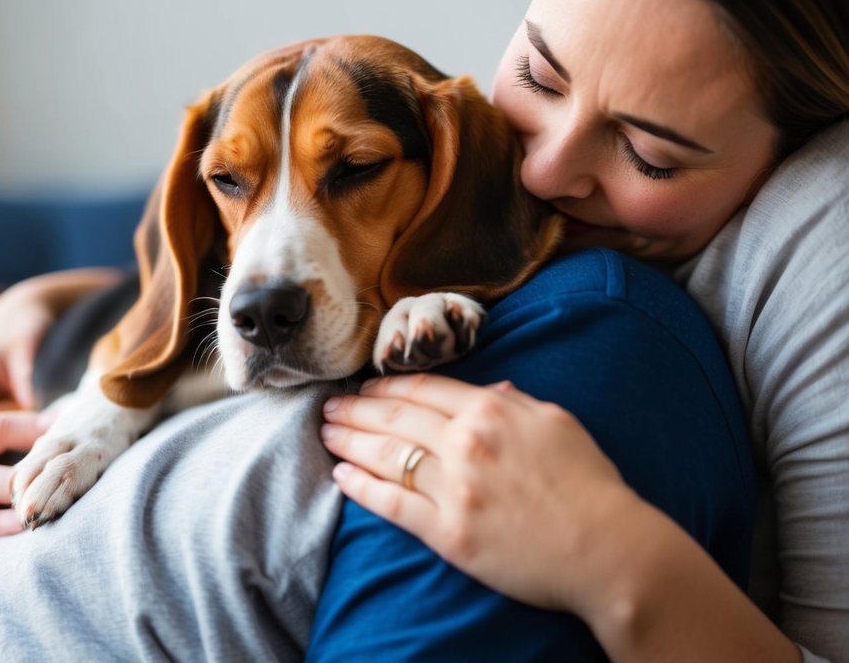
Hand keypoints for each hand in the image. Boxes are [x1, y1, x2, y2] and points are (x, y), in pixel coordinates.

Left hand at [320, 374, 641, 614]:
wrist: (609, 549)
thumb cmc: (590, 485)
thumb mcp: (557, 422)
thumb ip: (515, 401)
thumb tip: (488, 388)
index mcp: (491, 410)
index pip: (422, 388)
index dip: (385, 386)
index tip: (364, 387)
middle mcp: (466, 443)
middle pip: (393, 417)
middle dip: (354, 408)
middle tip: (329, 405)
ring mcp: (454, 489)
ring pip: (384, 456)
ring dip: (347, 441)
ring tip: (326, 432)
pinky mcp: (448, 533)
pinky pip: (391, 505)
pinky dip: (360, 488)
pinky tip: (341, 476)